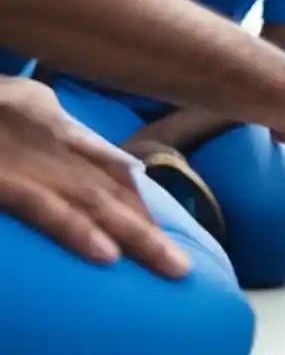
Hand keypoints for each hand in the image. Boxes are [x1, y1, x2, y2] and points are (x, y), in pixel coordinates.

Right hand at [0, 77, 189, 277]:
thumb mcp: (15, 102)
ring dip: (136, 237)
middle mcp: (54, 137)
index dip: (136, 199)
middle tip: (181, 266)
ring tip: (171, 267)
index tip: (156, 230)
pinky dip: (77, 231)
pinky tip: (107, 255)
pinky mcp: (2, 179)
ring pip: (95, 202)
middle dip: (148, 228)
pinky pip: (45, 208)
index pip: (108, 164)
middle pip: (113, 187)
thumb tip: (67, 145)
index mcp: (55, 120)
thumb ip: (44, 119)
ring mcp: (31, 158)